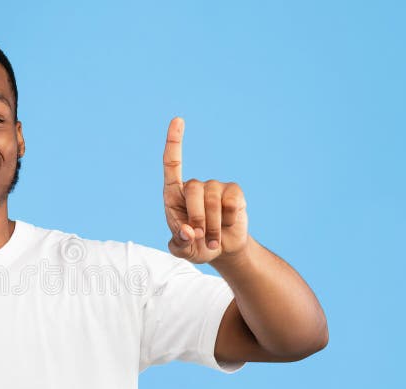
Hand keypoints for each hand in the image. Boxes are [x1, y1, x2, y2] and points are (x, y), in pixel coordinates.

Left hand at [162, 117, 249, 263]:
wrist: (222, 250)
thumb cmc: (196, 246)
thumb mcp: (183, 251)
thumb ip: (179, 244)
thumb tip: (187, 231)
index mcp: (174, 195)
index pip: (172, 164)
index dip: (174, 142)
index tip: (178, 120)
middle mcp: (194, 187)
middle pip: (193, 188)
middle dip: (196, 216)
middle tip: (200, 236)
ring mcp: (215, 187)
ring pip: (212, 198)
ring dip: (212, 225)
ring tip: (212, 239)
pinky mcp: (234, 192)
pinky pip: (231, 201)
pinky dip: (229, 219)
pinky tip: (227, 225)